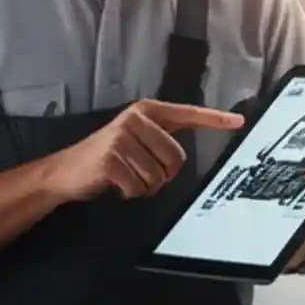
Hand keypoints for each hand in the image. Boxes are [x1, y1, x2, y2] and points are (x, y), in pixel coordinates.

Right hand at [46, 99, 243, 202]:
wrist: (66, 170)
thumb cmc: (106, 158)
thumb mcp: (134, 140)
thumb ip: (160, 139)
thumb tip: (185, 154)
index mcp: (145, 111)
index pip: (187, 113)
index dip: (214, 119)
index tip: (239, 121)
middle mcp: (135, 119)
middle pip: (176, 158)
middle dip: (163, 175)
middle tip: (141, 173)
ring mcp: (122, 137)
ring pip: (158, 176)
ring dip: (144, 186)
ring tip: (125, 177)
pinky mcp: (112, 158)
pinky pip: (139, 187)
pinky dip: (130, 193)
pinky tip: (116, 184)